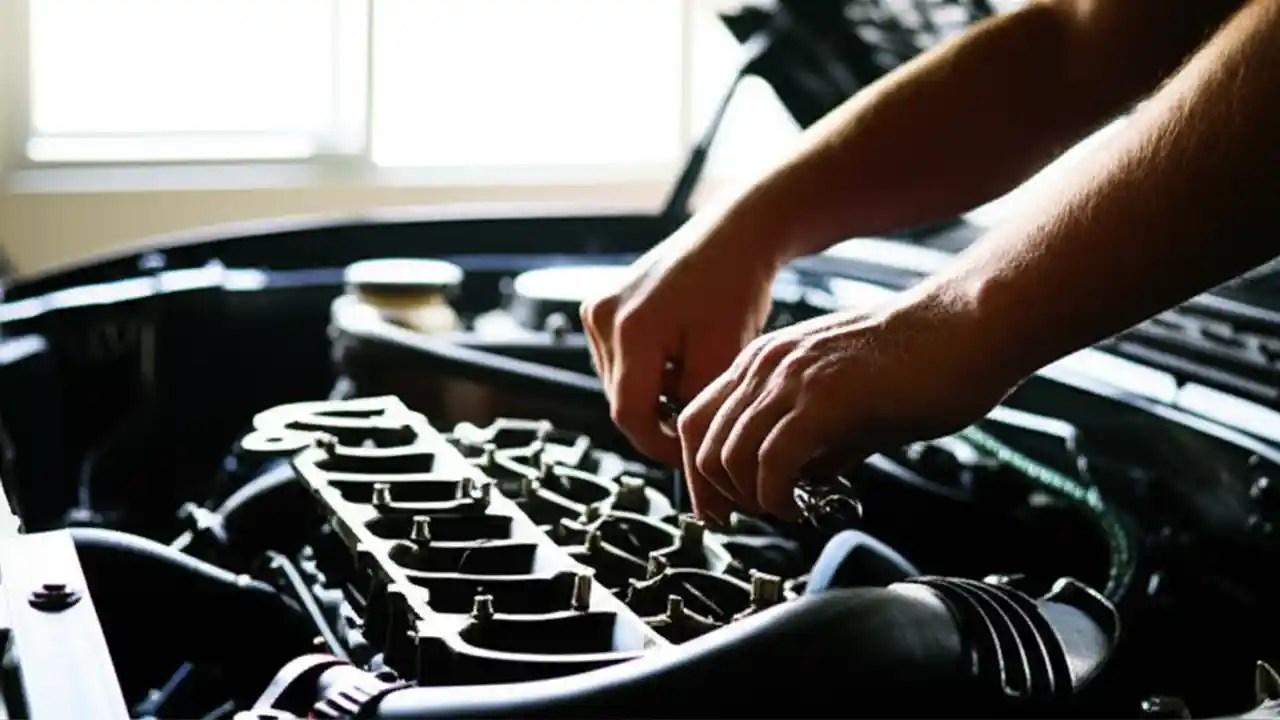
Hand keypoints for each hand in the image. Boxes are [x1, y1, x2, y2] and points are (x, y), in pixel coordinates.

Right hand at [580, 210, 783, 472]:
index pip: (630, 416)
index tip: (688, 455)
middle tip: (701, 416)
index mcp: (630, 329)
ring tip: (696, 375)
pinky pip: (619, 360)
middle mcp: (603, 318)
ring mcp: (598, 309)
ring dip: (654, 393)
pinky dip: (649, 370)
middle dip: (661, 416)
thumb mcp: (724, 355)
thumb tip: (684, 446)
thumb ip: (696, 406)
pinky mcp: (602, 306)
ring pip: (620, 383)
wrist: (734, 235)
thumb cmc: (735, 284)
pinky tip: (680, 355)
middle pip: (622, 400)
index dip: (660, 445)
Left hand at [675, 287, 1019, 522]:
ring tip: (784, 511)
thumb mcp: (846, 398)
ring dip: (749, 499)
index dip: (700, 473)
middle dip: (719, 494)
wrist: (965, 328)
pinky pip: (769, 466)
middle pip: (701, 444)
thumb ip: (817, 437)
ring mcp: (790, 381)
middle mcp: (766, 365)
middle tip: (751, 518)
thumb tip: (804, 481)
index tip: (720, 506)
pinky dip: (775, 499)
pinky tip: (799, 509)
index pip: (698, 419)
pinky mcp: (821, 404)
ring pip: (727, 457)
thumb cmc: (921, 360)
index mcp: (767, 359)